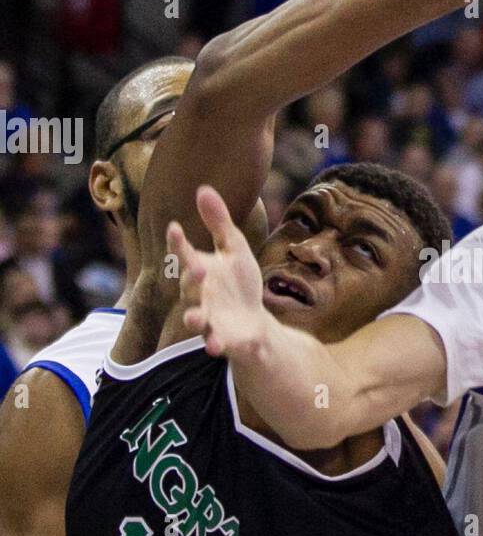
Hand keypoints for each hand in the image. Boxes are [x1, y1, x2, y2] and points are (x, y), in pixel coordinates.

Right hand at [167, 186, 268, 360]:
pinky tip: (217, 347)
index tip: (174, 227)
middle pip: (189, 287)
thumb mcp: (235, 248)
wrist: (254, 322)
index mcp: (200, 270)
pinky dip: (216, 345)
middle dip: (190, 279)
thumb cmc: (239, 283)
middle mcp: (199, 295)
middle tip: (195, 269)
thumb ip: (219, 222)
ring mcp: (209, 319)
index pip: (184, 254)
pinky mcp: (222, 339)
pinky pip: (216, 342)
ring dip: (194, 319)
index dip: (178, 242)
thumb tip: (203, 188)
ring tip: (194, 319)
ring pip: (196, 319)